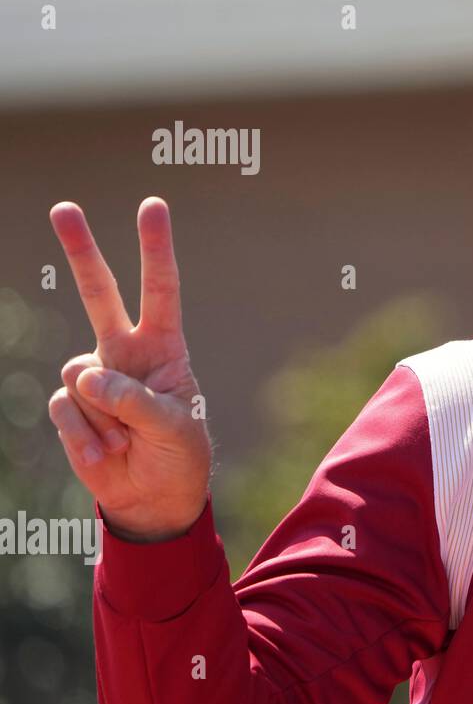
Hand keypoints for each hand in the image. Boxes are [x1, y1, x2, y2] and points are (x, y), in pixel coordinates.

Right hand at [46, 197, 212, 542]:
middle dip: (82, 250)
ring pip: (80, 374)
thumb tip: (88, 377)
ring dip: (104, 413)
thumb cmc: (178, 454)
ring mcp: (93, 376)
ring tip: (129, 437)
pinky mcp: (68, 404)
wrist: (153, 497)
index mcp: (164, 347)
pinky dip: (86, 434)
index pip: (161, 289)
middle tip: (63, 207)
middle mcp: (124, 351)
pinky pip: (65, 408)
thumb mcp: (176, 428)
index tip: (152, 206)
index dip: (155, 249)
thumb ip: (137, 401)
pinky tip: (106, 449)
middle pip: (98, 293)